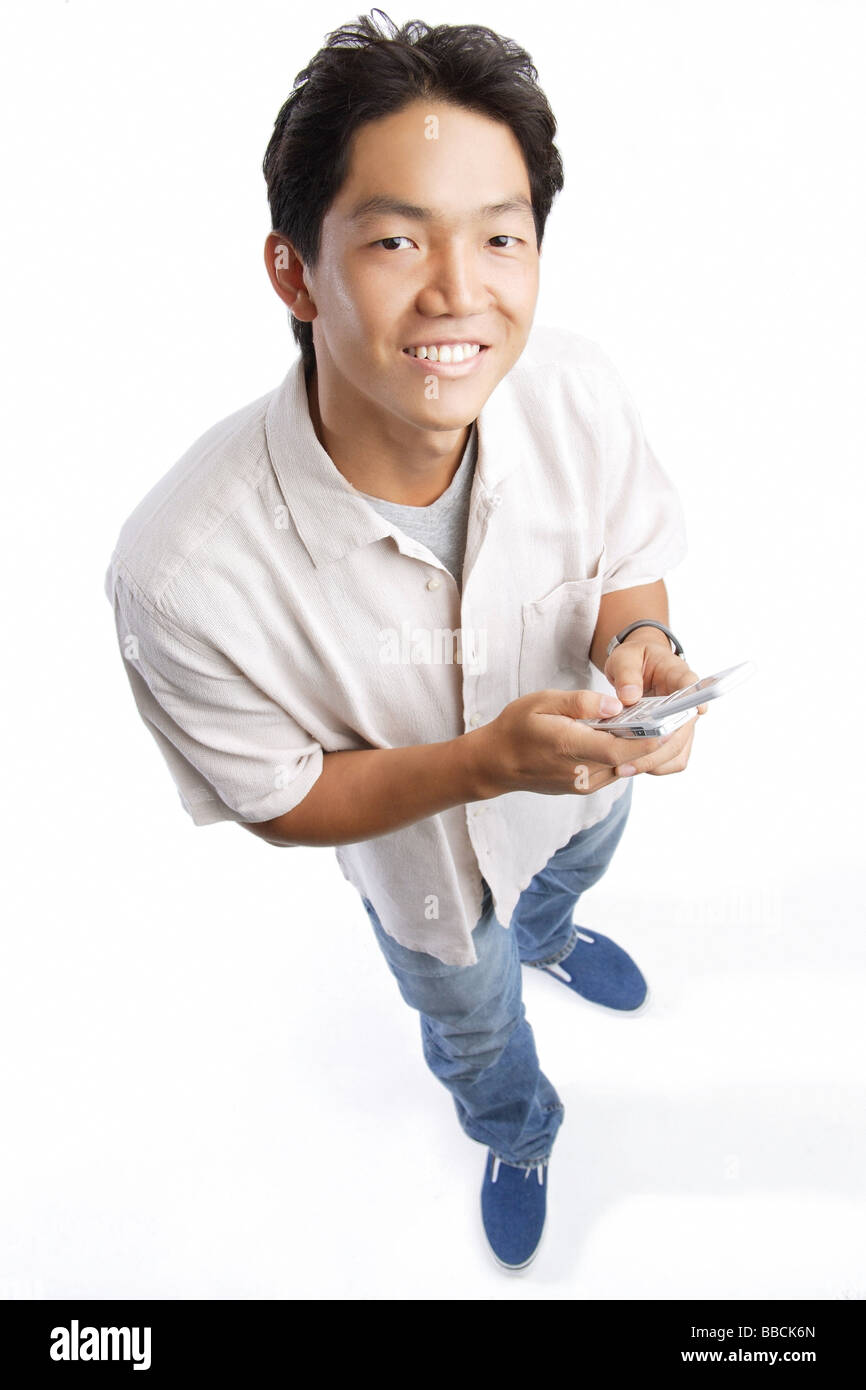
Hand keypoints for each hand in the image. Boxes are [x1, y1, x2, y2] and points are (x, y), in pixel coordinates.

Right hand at [471, 687, 677, 797]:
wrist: (496, 763)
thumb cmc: (517, 727)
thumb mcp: (542, 702)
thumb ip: (580, 702)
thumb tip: (616, 706)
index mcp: (570, 747)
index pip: (620, 748)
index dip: (649, 738)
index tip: (671, 722)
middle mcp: (580, 773)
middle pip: (629, 760)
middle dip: (656, 742)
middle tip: (678, 719)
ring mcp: (584, 784)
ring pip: (626, 767)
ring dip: (644, 750)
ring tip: (662, 724)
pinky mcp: (585, 787)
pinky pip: (615, 771)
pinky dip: (628, 755)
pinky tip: (636, 736)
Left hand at [603, 635, 706, 777]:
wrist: (638, 667)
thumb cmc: (635, 659)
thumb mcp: (626, 657)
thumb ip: (627, 673)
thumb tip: (629, 696)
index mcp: (678, 676)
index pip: (693, 686)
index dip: (697, 698)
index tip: (698, 708)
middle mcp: (686, 704)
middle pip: (682, 730)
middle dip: (657, 748)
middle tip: (627, 760)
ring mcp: (683, 724)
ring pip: (677, 751)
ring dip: (653, 762)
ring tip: (622, 768)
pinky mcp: (674, 739)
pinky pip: (671, 760)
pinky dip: (652, 766)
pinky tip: (629, 766)